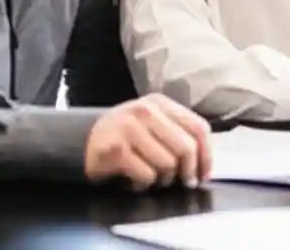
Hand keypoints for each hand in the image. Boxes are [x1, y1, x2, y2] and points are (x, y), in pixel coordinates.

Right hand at [84, 93, 211, 190]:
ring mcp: (130, 129)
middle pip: (186, 148)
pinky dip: (143, 184)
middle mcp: (146, 111)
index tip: (204, 174)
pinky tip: (135, 180)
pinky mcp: (116, 149)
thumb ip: (177, 134)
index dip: (206, 155)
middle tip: (181, 183)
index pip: (198, 127)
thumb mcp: (152, 124)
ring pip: (168, 164)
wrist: (83, 140)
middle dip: (187, 172)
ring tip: (152, 177)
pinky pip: (146, 176)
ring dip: (163, 179)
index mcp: (160, 103)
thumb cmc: (124, 136)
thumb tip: (203, 163)